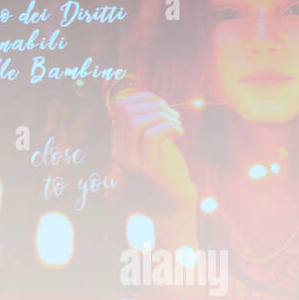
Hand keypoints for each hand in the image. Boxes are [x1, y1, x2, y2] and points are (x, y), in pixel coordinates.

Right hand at [109, 89, 197, 210]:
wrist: (174, 201)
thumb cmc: (166, 168)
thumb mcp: (153, 140)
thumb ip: (147, 122)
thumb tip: (152, 98)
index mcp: (118, 142)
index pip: (121, 106)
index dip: (145, 98)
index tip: (164, 107)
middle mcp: (120, 152)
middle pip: (127, 110)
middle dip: (155, 104)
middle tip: (173, 116)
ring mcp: (132, 161)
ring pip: (136, 121)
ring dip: (163, 115)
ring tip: (177, 124)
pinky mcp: (147, 168)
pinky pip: (152, 134)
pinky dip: (169, 126)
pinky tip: (180, 133)